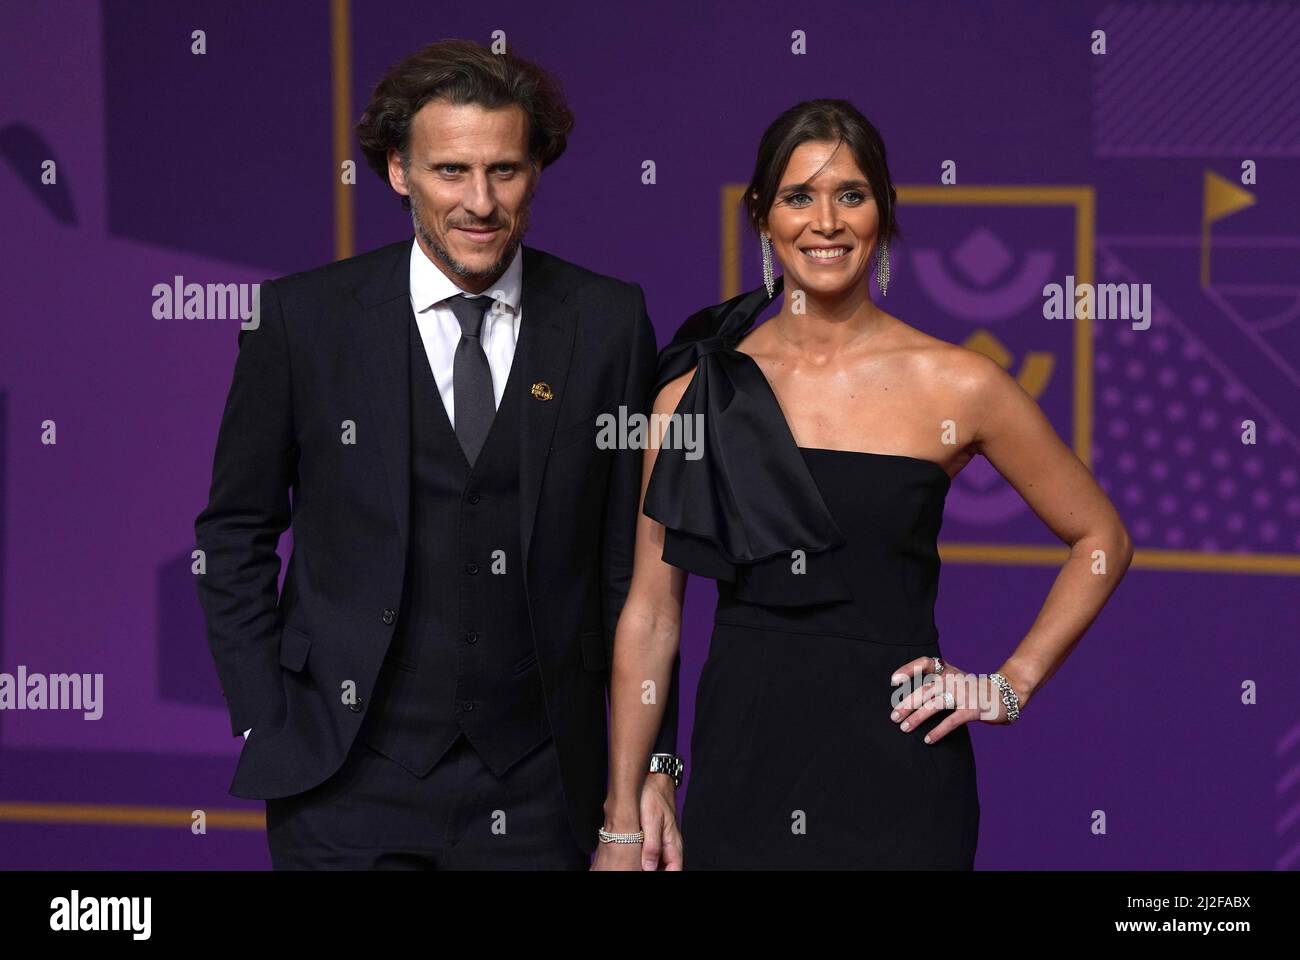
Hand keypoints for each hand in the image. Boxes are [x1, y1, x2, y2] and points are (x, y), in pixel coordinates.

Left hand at [638, 773, 682, 870]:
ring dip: (648, 865)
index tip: (644, 874)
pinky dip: (645, 857)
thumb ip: (652, 845)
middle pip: (666, 867)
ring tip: (632, 865)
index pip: (674, 870)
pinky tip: (635, 856)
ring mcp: (664, 839)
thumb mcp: (651, 820)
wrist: (654, 777)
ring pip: (659, 861)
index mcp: (673, 843)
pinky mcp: (657, 834)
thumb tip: (649, 868)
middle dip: (652, 870)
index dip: (663, 876)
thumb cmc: (654, 795)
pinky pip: (654, 851)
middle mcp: (671, 843)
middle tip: (634, 869)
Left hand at [888, 656, 1011, 743]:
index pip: (926, 663)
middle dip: (907, 704)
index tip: (893, 681)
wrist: (1004, 694)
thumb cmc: (971, 690)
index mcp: (947, 670)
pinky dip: (938, 731)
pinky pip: (952, 721)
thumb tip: (905, 699)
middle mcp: (953, 679)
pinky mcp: (973, 709)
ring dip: (917, 717)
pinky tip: (927, 739)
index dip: (908, 669)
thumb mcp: (953, 679)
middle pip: (925, 690)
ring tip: (904, 728)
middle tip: (893, 716)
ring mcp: (963, 694)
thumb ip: (934, 683)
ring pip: (935, 705)